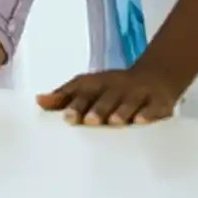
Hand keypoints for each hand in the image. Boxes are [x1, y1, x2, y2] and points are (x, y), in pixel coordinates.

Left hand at [36, 67, 179, 125]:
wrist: (155, 76)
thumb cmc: (113, 87)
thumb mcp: (88, 86)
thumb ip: (64, 96)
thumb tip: (38, 100)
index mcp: (97, 84)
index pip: (84, 92)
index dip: (75, 104)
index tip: (67, 117)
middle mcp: (117, 87)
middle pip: (107, 98)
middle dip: (98, 108)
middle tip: (90, 120)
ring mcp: (138, 94)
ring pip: (130, 102)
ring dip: (122, 111)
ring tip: (114, 121)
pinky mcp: (159, 102)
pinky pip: (154, 107)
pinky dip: (148, 113)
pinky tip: (141, 121)